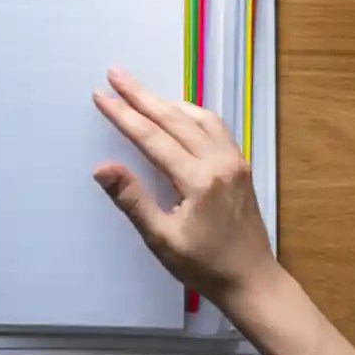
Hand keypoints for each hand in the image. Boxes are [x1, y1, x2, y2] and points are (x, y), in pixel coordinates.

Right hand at [91, 67, 277, 305]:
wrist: (252, 280)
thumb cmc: (204, 267)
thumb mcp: (162, 239)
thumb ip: (133, 200)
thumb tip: (102, 168)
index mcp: (199, 180)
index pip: (153, 137)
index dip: (124, 115)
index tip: (101, 95)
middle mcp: (220, 162)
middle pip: (175, 118)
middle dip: (141, 95)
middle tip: (115, 73)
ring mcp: (234, 161)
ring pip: (198, 117)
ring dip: (167, 101)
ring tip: (140, 90)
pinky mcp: (241, 165)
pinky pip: (215, 128)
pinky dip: (192, 114)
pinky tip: (178, 112)